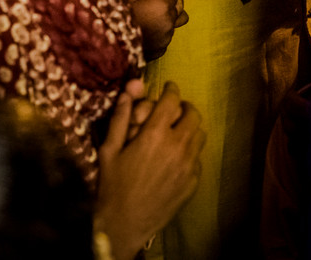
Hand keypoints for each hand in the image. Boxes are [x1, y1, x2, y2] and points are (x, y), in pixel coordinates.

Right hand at [96, 82, 205, 258]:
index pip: (172, 99)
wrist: (125, 224)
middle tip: (173, 110)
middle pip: (193, 114)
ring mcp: (189, 165)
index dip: (171, 89)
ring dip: (190, 128)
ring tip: (176, 131)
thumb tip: (130, 89)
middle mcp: (177, 146)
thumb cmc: (112, 185)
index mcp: (155, 134)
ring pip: (200, 135)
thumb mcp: (110, 149)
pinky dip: (190, 151)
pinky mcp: (193, 182)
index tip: (168, 87)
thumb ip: (121, 117)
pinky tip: (176, 157)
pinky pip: (198, 157)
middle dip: (183, 107)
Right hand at [118, 0, 186, 60]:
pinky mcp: (161, 50)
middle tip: (149, 5)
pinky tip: (145, 32)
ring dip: (165, 20)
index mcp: (163, 5)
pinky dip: (159, 34)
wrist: (108, 42)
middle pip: (177, 8)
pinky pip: (165, 38)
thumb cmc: (116, 13)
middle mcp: (169, 22)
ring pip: (173, 24)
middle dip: (168, 4)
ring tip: (147, 19)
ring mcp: (165, 38)